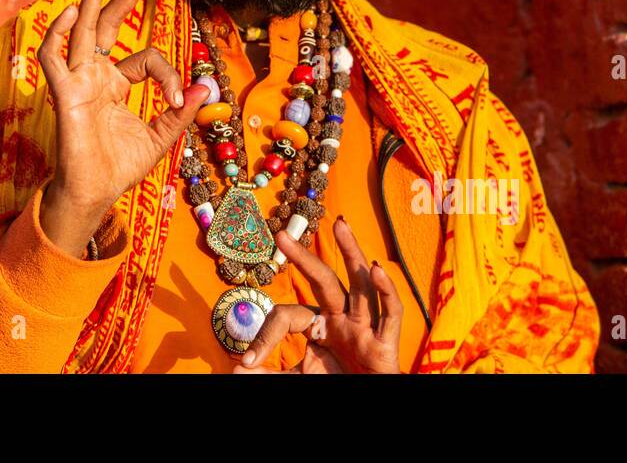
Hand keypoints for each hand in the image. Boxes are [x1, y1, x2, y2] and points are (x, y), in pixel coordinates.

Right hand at [37, 0, 209, 256]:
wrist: (95, 194)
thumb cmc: (120, 167)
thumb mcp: (160, 137)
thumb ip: (180, 111)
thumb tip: (208, 86)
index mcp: (116, 83)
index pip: (145, 58)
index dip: (167, 74)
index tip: (180, 98)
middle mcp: (95, 75)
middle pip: (108, 24)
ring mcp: (77, 81)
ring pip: (81, 29)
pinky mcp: (63, 94)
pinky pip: (54, 57)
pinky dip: (59, 33)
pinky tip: (74, 12)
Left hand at [233, 217, 403, 373]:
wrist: (367, 402)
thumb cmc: (337, 383)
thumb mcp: (298, 378)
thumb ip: (270, 374)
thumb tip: (236, 368)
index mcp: (318, 325)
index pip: (287, 316)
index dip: (266, 337)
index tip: (247, 361)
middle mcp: (341, 319)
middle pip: (323, 280)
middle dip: (303, 258)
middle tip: (281, 235)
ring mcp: (365, 328)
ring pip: (360, 283)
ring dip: (352, 252)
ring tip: (340, 225)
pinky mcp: (386, 343)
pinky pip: (390, 312)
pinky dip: (386, 290)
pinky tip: (376, 269)